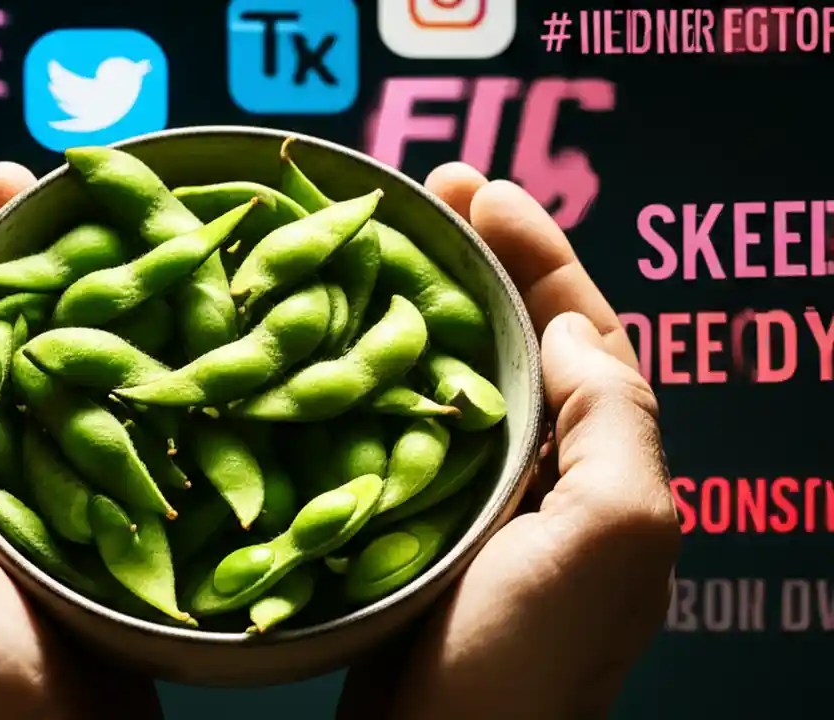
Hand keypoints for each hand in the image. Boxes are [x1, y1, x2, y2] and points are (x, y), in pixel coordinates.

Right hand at [339, 165, 680, 718]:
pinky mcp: (416, 521)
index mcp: (606, 464)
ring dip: (432, 303)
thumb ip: (611, 417)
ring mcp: (481, 498)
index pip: (582, 330)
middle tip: (431, 189)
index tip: (483, 188)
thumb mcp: (612, 529)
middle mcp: (550, 473)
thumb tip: (566, 325)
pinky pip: (407, 425)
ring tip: (388, 242)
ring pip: (462, 376)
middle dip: (485, 259)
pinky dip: (386, 371)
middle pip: (521, 339)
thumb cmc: (527, 655)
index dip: (539, 251)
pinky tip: (349, 339)